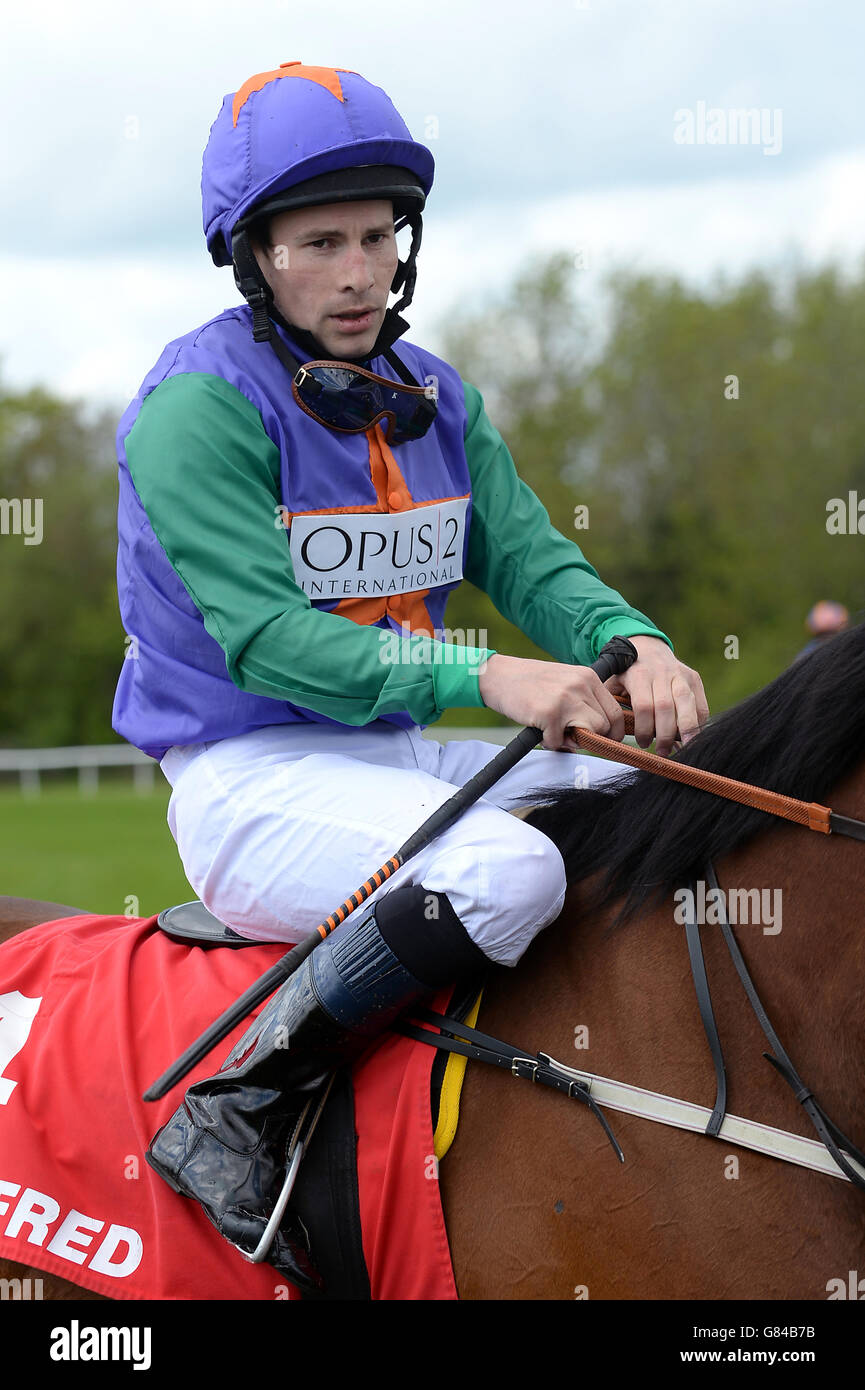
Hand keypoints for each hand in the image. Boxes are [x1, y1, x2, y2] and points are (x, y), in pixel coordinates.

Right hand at [477, 653, 624, 751]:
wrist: (498, 675)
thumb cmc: (530, 684)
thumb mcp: (565, 683)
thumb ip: (584, 702)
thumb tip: (601, 734)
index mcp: (589, 677)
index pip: (616, 713)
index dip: (612, 732)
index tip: (601, 740)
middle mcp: (581, 685)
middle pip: (606, 726)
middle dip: (591, 738)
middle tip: (569, 735)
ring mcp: (566, 698)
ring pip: (589, 735)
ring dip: (572, 742)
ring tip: (555, 733)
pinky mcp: (550, 713)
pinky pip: (558, 742)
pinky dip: (548, 742)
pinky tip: (539, 730)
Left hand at [608, 635, 708, 756]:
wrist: (647, 647)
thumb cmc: (627, 673)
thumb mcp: (613, 682)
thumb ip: (611, 704)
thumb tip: (610, 735)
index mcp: (638, 674)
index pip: (644, 706)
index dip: (644, 729)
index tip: (642, 743)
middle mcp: (661, 673)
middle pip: (666, 707)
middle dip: (664, 734)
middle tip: (661, 752)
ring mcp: (680, 674)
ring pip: (686, 703)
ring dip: (687, 730)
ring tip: (684, 749)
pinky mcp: (694, 678)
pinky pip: (700, 704)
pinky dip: (698, 723)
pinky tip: (691, 736)